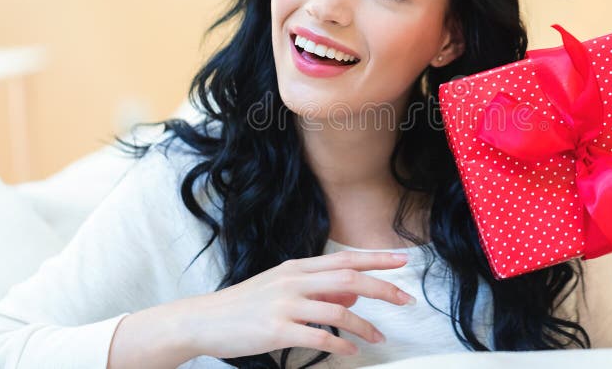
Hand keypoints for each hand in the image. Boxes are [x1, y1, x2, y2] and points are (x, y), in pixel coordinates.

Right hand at [182, 250, 414, 358]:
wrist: (205, 319)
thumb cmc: (246, 303)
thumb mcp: (283, 285)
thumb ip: (318, 286)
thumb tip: (354, 292)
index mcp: (298, 267)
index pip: (347, 259)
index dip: (377, 258)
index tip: (403, 260)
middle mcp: (295, 281)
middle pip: (351, 279)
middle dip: (383, 289)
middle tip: (406, 300)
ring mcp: (286, 305)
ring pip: (339, 310)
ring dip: (365, 326)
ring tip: (379, 338)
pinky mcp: (277, 330)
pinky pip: (319, 338)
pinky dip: (341, 345)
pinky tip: (352, 352)